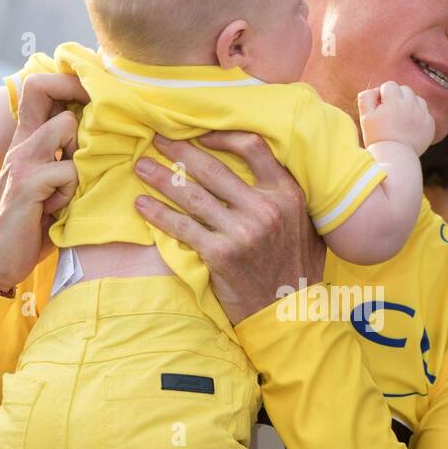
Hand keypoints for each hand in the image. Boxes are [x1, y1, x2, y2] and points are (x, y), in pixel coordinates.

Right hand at [0, 72, 85, 291]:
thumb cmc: (29, 224)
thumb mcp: (50, 186)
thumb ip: (67, 161)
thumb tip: (106, 143)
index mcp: (26, 141)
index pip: (37, 88)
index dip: (66, 80)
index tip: (94, 90)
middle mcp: (22, 143)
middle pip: (44, 90)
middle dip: (79, 104)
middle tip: (92, 139)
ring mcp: (22, 161)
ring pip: (66, 127)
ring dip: (80, 155)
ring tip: (70, 184)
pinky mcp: (27, 183)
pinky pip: (69, 171)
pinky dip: (72, 192)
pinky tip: (58, 209)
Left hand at [133, 130, 326, 325]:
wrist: (288, 313)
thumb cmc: (295, 267)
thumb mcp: (306, 224)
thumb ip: (285, 196)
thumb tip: (262, 168)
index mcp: (287, 195)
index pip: (253, 148)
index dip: (223, 136)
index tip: (201, 136)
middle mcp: (265, 208)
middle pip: (213, 169)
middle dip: (179, 150)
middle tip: (156, 138)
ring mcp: (242, 232)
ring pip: (192, 195)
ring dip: (161, 178)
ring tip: (141, 167)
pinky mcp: (221, 255)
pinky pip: (182, 227)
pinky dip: (158, 214)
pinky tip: (142, 205)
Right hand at [358, 81, 435, 154]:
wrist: (395, 159)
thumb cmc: (377, 138)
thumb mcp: (365, 117)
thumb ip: (367, 98)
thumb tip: (376, 90)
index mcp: (394, 101)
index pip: (389, 85)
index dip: (383, 95)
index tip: (380, 108)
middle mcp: (411, 105)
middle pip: (405, 89)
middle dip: (397, 97)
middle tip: (390, 114)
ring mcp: (423, 114)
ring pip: (416, 99)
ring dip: (409, 104)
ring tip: (400, 120)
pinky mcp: (430, 124)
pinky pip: (425, 112)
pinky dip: (418, 116)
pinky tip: (409, 128)